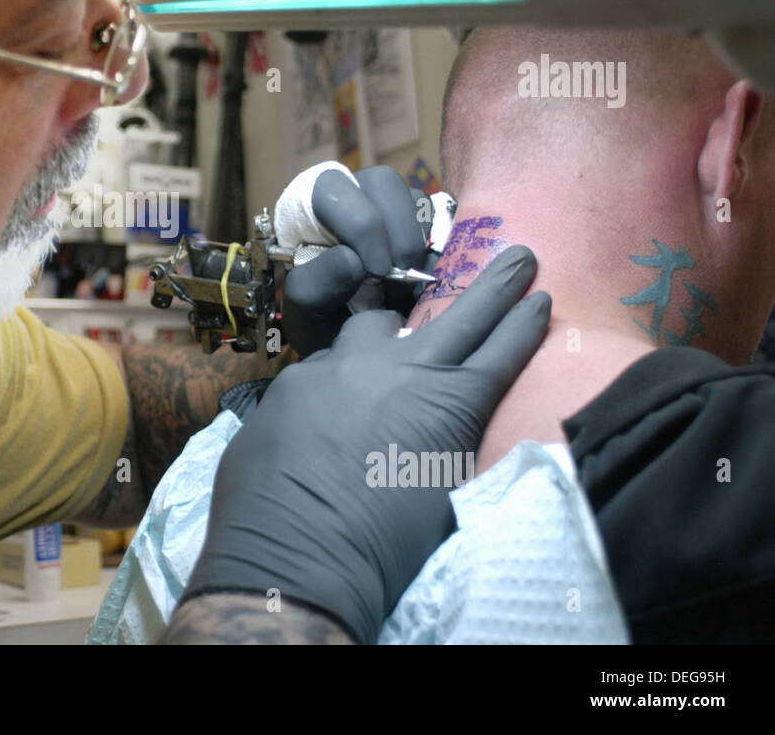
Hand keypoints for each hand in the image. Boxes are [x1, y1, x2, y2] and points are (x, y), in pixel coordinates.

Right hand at [184, 245, 549, 642]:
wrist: (302, 545)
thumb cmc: (266, 508)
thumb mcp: (265, 443)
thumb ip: (298, 416)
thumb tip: (314, 417)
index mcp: (316, 375)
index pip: (352, 342)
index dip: (373, 336)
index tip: (387, 337)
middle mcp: (362, 366)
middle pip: (406, 314)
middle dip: (435, 287)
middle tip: (464, 264)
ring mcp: (410, 382)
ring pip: (463, 320)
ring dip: (497, 290)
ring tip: (525, 261)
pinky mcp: (455, 412)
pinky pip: (499, 359)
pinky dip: (522, 330)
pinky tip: (542, 308)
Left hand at [282, 164, 433, 357]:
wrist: (347, 340)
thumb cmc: (318, 317)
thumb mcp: (303, 312)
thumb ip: (315, 287)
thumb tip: (353, 260)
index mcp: (311, 205)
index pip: (332, 190)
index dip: (363, 229)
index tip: (376, 274)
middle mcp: (355, 193)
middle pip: (385, 183)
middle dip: (398, 235)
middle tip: (397, 282)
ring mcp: (394, 204)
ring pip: (419, 200)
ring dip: (420, 248)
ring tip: (408, 291)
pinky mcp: (426, 221)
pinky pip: (445, 220)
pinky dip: (441, 254)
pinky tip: (425, 283)